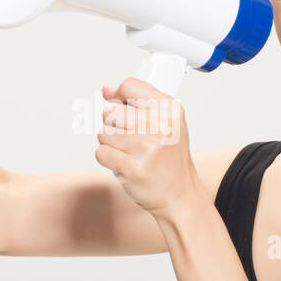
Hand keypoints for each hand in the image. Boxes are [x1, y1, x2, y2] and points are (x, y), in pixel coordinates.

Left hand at [96, 77, 200, 217]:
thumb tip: (106, 90)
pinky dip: (108, 159)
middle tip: (130, 138)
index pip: (129, 86)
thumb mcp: (166, 123)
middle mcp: (160, 126)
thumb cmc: (170, 158)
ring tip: (129, 152)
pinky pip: (101, 153)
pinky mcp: (132, 167)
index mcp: (170, 110)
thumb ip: (136, 103)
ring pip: (103, 133)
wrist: (180, 193)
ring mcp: (146, 147)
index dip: (118, 96)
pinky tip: (125, 163)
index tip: (121, 107)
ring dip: (111, 144)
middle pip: (111, 111)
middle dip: (113, 125)